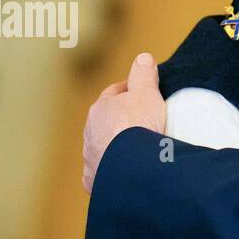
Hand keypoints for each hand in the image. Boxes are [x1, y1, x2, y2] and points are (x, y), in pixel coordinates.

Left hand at [82, 53, 165, 193]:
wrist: (132, 168)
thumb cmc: (138, 128)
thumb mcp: (147, 93)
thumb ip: (144, 74)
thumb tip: (143, 58)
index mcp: (101, 109)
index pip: (113, 94)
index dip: (128, 91)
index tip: (140, 93)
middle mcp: (91, 132)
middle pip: (106, 122)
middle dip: (120, 121)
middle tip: (141, 123)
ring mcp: (91, 157)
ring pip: (102, 148)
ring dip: (115, 148)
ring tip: (136, 152)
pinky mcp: (96, 180)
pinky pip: (103, 174)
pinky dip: (112, 173)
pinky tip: (124, 174)